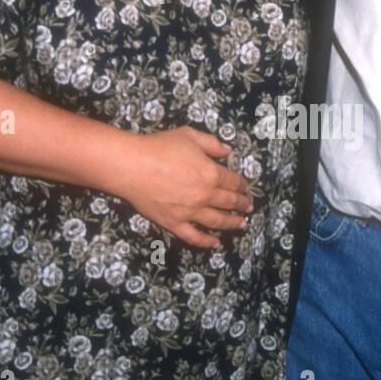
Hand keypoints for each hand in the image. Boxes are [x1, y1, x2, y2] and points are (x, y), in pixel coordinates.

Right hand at [107, 125, 253, 248]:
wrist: (131, 165)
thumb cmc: (158, 147)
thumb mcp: (189, 136)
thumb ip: (211, 143)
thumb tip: (227, 151)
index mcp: (211, 173)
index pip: (233, 181)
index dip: (242, 185)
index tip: (246, 188)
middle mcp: (205, 195)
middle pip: (229, 202)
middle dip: (242, 205)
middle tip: (249, 207)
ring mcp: (190, 212)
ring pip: (217, 221)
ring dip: (232, 223)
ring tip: (242, 224)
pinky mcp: (174, 223)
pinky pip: (194, 237)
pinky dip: (207, 242)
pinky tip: (216, 243)